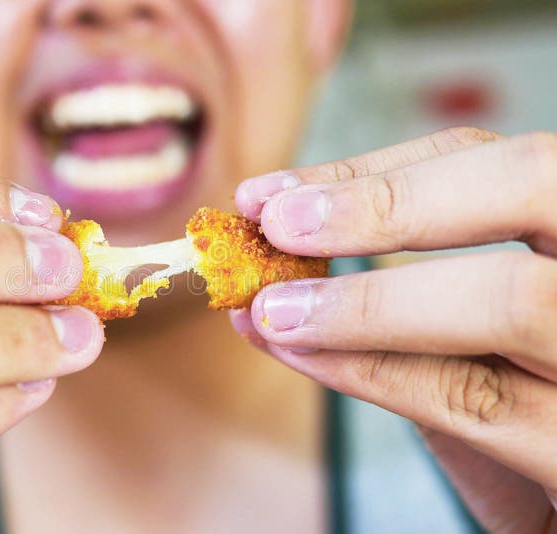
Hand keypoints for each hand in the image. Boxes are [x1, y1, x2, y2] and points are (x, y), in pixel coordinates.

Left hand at [232, 127, 556, 532]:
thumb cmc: (529, 427)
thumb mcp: (476, 352)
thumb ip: (403, 308)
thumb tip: (281, 273)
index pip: (498, 168)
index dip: (381, 171)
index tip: (277, 193)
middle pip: (530, 184)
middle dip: (386, 201)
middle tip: (278, 222)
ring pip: (507, 300)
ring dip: (364, 299)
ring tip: (271, 306)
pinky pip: (477, 397)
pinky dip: (375, 370)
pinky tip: (303, 352)